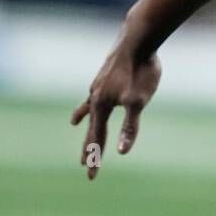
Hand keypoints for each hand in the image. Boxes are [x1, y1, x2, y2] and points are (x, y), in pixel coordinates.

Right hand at [70, 41, 161, 179]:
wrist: (138, 39)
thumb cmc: (141, 70)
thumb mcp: (138, 101)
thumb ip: (130, 126)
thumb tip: (122, 151)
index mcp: (102, 106)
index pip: (97, 138)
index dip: (95, 158)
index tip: (91, 176)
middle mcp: (96, 96)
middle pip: (92, 127)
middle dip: (90, 147)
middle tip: (85, 166)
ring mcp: (100, 84)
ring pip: (91, 107)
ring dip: (86, 119)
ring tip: (75, 125)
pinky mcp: (107, 74)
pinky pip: (96, 89)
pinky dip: (93, 96)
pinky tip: (92, 92)